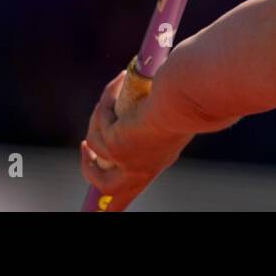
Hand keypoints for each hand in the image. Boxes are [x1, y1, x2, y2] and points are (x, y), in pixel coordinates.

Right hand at [80, 67, 193, 206]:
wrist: (188, 98)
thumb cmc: (190, 100)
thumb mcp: (172, 117)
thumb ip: (155, 122)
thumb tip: (140, 111)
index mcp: (156, 162)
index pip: (130, 191)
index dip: (114, 193)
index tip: (103, 184)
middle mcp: (141, 168)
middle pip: (106, 186)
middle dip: (90, 168)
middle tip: (84, 145)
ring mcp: (126, 160)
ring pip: (94, 143)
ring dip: (98, 116)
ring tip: (114, 90)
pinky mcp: (115, 146)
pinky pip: (101, 121)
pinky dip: (106, 100)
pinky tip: (119, 81)